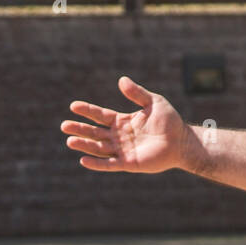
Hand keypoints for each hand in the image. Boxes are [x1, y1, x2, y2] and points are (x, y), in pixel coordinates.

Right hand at [61, 76, 190, 173]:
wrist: (181, 141)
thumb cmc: (169, 121)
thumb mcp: (153, 102)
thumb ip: (137, 93)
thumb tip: (121, 80)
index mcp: (123, 121)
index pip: (100, 115)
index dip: (87, 111)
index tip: (73, 106)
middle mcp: (120, 136)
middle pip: (95, 132)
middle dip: (80, 129)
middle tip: (64, 125)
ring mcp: (123, 151)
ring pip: (99, 148)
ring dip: (84, 145)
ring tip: (70, 140)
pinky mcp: (129, 164)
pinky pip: (109, 164)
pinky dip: (97, 164)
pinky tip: (83, 160)